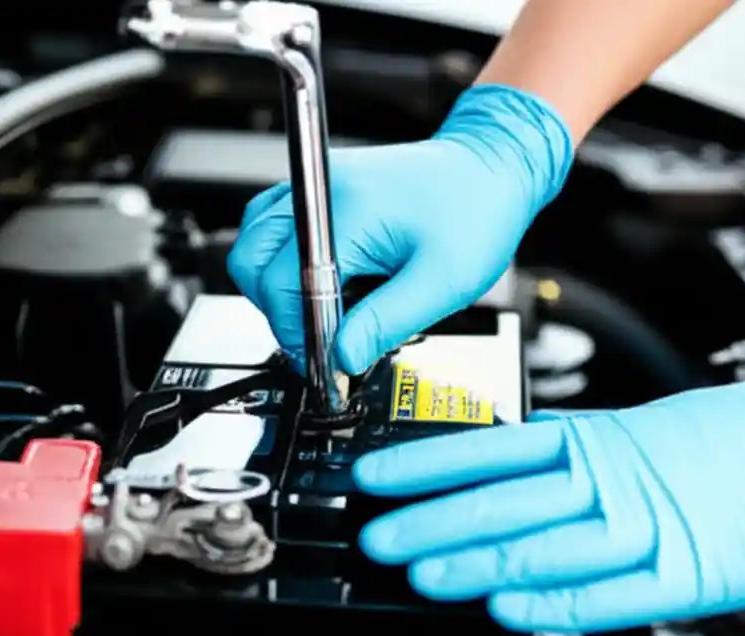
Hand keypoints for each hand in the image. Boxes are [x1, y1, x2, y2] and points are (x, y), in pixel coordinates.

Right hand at [228, 84, 572, 375]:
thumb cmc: (478, 213)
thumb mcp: (443, 282)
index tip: (326, 359)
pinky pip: (274, 226)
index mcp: (350, 212)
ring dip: (276, 285)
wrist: (494, 167)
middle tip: (323, 337)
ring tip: (326, 309)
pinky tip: (323, 279)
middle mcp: (322, 190)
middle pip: (250, 261)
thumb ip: (386, 322)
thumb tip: (343, 357)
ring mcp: (318, 184)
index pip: (281, 283)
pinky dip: (283, 260)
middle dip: (278, 311)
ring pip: (254, 242)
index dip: (298, 332)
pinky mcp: (322, 188)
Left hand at [353, 320, 744, 632]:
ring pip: (549, 542)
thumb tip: (510, 463)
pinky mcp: (690, 571)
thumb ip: (581, 451)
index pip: (496, 449)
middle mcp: (617, 478)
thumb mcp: (649, 429)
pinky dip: (558, 598)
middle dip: (434, 518)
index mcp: (605, 440)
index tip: (377, 476)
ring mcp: (653, 524)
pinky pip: (612, 591)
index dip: (431, 464)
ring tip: (421, 572)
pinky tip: (510, 608)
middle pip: (508, 497)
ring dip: (479, 557)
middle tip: (376, 535)